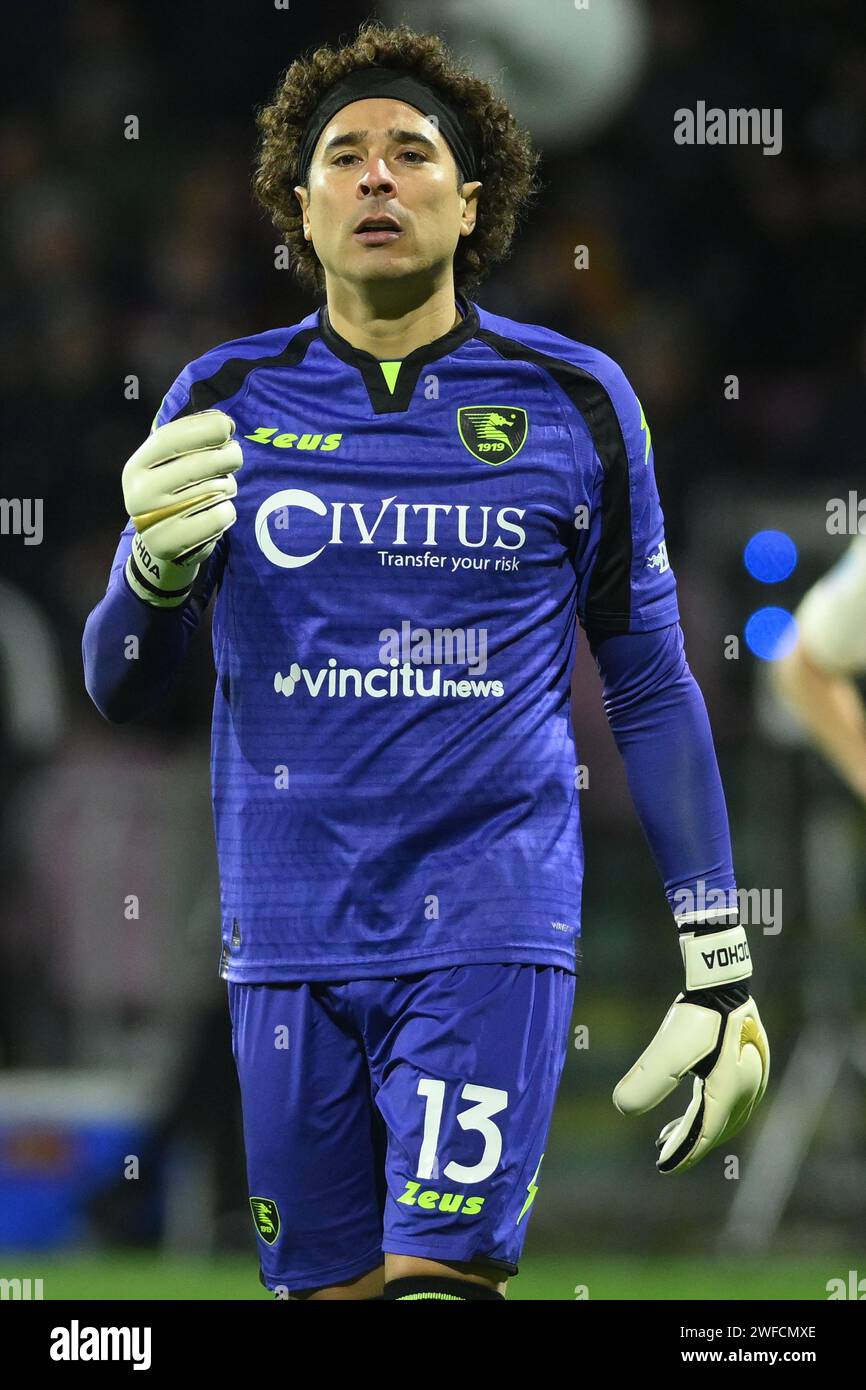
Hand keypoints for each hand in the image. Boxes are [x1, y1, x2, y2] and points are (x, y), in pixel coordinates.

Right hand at [122, 409, 242, 604]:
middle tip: (235, 455)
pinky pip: (217, 517)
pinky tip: (223, 509)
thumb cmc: (173, 494)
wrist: (161, 543)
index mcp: (136, 466)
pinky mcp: (171, 543)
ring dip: (228, 485)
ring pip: (212, 491)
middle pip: (196, 465)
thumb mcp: (169, 465)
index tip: (228, 425)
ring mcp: (153, 521)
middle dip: (225, 456)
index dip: (203, 428)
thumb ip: (189, 443)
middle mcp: (139, 493)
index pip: (170, 438)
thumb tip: (223, 423)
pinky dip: (228, 511)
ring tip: (224, 486)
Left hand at [613, 925, 769, 1172]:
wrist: (721, 981)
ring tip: (668, 1136)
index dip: (683, 1154)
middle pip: (716, 1129)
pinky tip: (691, 1105)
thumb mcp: (668, 1048)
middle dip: (691, 1144)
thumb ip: (647, 1078)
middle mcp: (746, 1091)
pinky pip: (727, 1098)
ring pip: (723, 1114)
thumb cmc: (698, 1015)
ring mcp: (749, 1077)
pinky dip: (708, 1109)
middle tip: (664, 1155)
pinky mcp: (745, 1063)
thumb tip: (621, 1108)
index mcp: (730, 1093)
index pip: (704, 1134)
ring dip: (698, 1128)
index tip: (662, 1166)